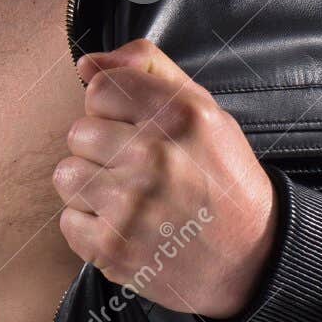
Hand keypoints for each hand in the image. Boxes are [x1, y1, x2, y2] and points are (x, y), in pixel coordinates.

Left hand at [52, 38, 277, 318]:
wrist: (254, 259)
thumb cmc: (222, 177)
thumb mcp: (202, 110)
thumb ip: (146, 70)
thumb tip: (86, 62)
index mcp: (178, 116)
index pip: (99, 89)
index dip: (113, 110)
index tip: (136, 130)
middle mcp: (154, 158)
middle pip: (78, 132)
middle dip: (102, 150)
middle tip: (139, 170)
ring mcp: (131, 206)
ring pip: (67, 175)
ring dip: (92, 188)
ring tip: (131, 199)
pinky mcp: (113, 247)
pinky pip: (68, 220)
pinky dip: (91, 228)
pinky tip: (126, 228)